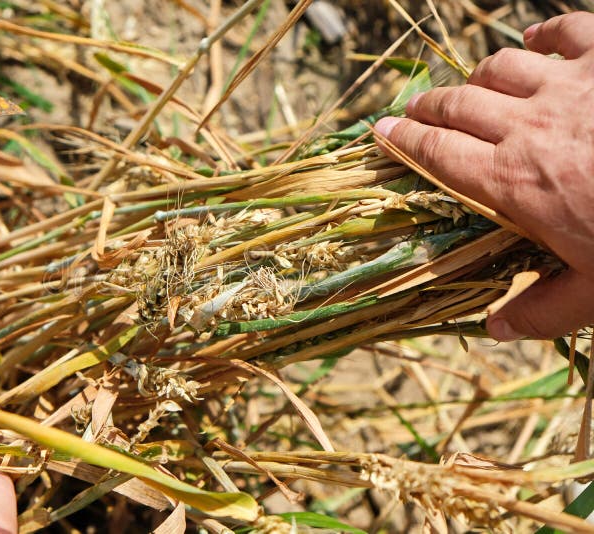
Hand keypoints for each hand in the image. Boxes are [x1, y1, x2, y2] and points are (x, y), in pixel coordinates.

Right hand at [374, 12, 593, 340]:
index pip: (438, 154)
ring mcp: (570, 84)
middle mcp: (528, 126)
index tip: (381, 132)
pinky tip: (536, 42)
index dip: (403, 142)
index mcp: (513, 182)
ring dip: (477, 77)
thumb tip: (495, 329)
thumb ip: (543, 311)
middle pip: (458, 105)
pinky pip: (564, 32)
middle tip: (412, 111)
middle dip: (427, 107)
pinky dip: (543, 36)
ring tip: (470, 88)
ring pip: (500, 66)